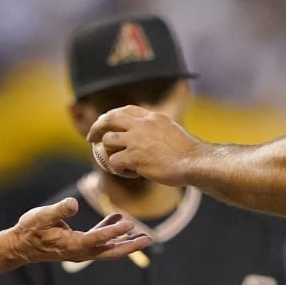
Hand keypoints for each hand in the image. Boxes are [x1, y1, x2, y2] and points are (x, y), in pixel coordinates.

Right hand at [8, 197, 151, 263]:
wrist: (20, 246)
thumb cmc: (30, 230)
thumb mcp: (41, 216)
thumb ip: (59, 210)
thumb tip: (74, 203)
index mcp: (73, 244)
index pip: (98, 238)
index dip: (115, 231)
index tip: (131, 223)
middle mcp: (80, 251)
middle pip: (111, 252)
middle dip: (131, 246)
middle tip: (149, 239)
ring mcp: (81, 250)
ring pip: (109, 248)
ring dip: (126, 241)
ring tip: (143, 234)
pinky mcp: (79, 244)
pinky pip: (100, 240)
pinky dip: (110, 231)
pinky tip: (117, 219)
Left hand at [87, 105, 203, 185]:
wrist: (194, 162)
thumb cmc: (188, 153)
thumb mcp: (171, 131)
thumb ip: (156, 130)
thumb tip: (145, 138)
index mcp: (152, 117)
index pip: (126, 110)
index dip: (112, 116)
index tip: (107, 124)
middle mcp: (142, 125)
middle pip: (109, 119)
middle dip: (97, 127)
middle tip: (91, 138)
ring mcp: (136, 140)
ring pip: (108, 141)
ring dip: (109, 153)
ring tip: (121, 163)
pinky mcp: (134, 157)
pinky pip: (113, 162)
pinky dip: (118, 170)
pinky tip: (131, 174)